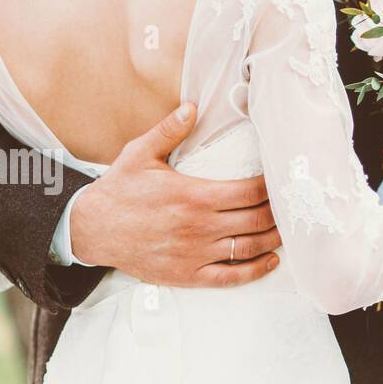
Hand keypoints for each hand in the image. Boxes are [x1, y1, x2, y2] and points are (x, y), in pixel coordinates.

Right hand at [70, 102, 281, 286]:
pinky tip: (270, 260)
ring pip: (248, 248)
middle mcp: (199, 227)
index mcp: (193, 195)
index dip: (270, 188)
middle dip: (277, 213)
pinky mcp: (189, 275)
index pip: (248, 191)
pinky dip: (255, 270)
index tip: (280, 183)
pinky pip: (230, 277)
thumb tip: (193, 106)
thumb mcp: (140, 153)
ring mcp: (195, 254)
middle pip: (255, 220)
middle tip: (290, 207)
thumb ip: (170, 130)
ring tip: (286, 231)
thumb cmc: (119, 190)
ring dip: (273, 240)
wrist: (92, 229)